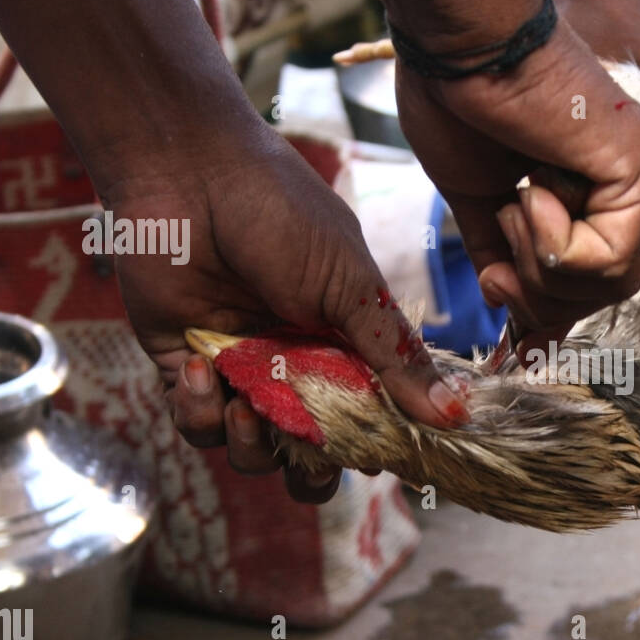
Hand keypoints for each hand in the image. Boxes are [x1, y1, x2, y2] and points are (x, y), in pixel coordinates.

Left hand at [107, 124, 466, 502]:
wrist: (188, 171)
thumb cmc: (281, 215)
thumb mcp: (353, 287)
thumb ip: (395, 356)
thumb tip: (456, 414)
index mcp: (347, 348)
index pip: (370, 421)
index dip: (374, 448)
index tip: (376, 457)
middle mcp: (296, 367)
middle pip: (312, 456)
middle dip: (311, 468)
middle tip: (306, 449)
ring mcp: (240, 370)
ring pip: (252, 452)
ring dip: (251, 445)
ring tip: (245, 408)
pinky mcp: (183, 367)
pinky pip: (196, 426)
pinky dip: (197, 413)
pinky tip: (200, 368)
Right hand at [389, 0, 639, 354]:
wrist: (457, 49)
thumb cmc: (458, 104)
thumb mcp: (479, 204)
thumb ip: (502, 258)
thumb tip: (508, 314)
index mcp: (588, 192)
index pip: (592, 283)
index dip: (550, 312)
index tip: (507, 318)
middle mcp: (622, 184)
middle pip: (606, 294)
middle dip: (541, 296)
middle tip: (500, 260)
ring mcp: (636, 174)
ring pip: (612, 285)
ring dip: (543, 264)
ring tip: (516, 204)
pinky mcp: (638, 167)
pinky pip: (607, 258)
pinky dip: (555, 241)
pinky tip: (533, 189)